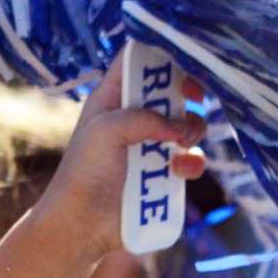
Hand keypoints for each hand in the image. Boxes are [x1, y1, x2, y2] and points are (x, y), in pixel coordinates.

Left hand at [32, 44, 207, 265]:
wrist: (83, 225)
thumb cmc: (84, 172)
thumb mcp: (106, 130)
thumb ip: (145, 117)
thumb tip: (182, 126)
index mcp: (111, 98)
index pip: (136, 61)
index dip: (158, 52)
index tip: (181, 53)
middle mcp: (134, 117)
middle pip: (170, 87)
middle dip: (186, 88)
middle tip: (193, 95)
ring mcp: (151, 144)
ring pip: (188, 122)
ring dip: (194, 127)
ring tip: (182, 141)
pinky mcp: (164, 173)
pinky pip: (191, 158)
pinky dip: (192, 161)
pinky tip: (179, 169)